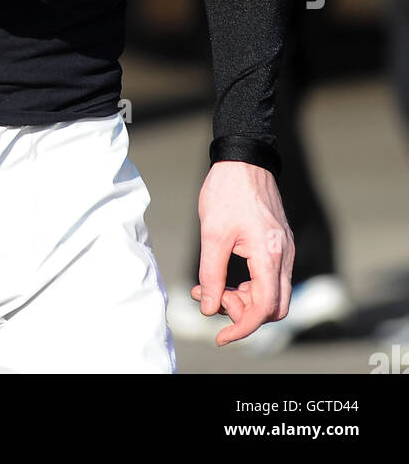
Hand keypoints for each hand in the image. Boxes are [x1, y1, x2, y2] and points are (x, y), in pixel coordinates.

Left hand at [191, 160, 293, 345]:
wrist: (244, 157)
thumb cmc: (226, 191)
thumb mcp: (212, 234)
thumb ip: (212, 275)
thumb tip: (210, 308)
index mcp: (269, 254)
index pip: (264, 308)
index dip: (242, 328)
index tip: (220, 336)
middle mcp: (284, 255)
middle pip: (274, 307)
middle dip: (243, 312)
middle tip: (212, 298)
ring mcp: (284, 248)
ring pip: (272, 293)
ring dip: (243, 298)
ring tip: (209, 286)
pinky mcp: (278, 242)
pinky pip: (270, 276)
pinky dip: (249, 284)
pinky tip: (223, 274)